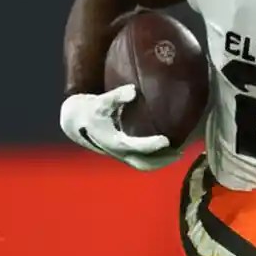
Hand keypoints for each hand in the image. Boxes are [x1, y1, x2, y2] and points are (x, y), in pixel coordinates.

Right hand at [59, 85, 178, 170]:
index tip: (166, 140)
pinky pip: (142, 161)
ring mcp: (120, 155)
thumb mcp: (100, 101)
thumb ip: (116, 96)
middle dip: (161, 160)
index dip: (150, 145)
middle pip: (142, 163)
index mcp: (112, 140)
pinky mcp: (123, 154)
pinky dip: (156, 160)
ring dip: (161, 162)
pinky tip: (169, 151)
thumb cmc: (90, 109)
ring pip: (143, 165)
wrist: (75, 122)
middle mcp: (117, 151)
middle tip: (180, 152)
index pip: (134, 147)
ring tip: (179, 153)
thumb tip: (133, 90)